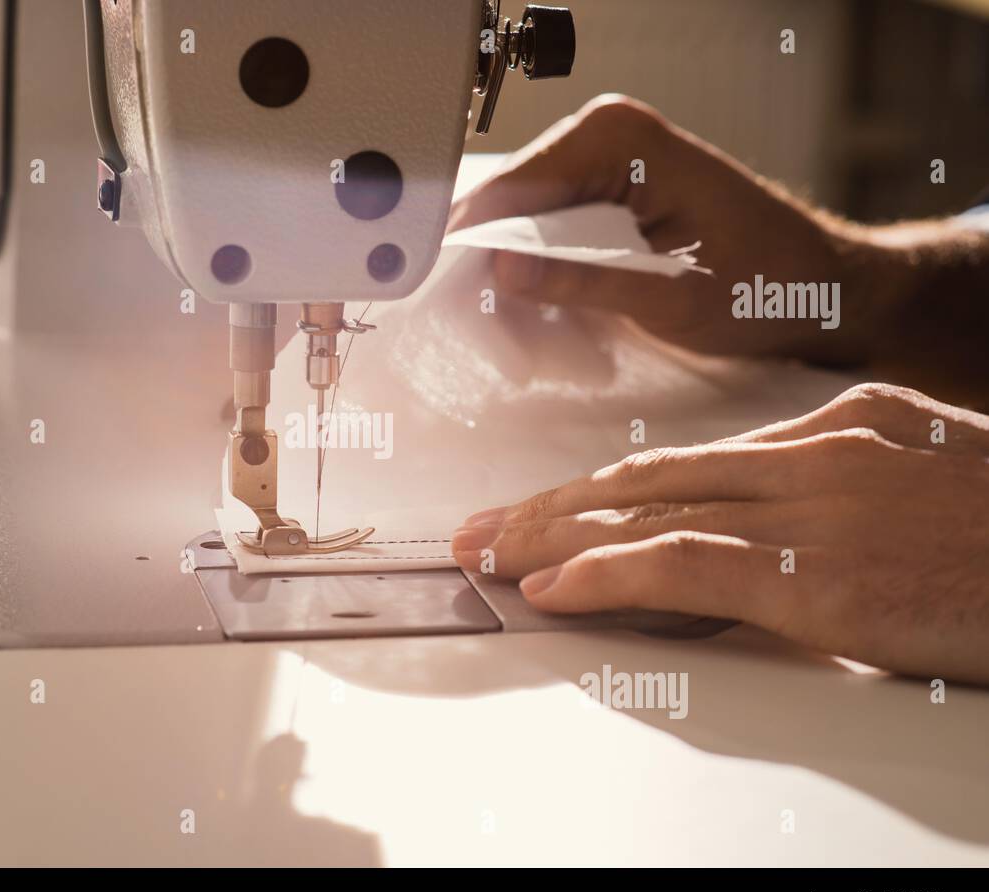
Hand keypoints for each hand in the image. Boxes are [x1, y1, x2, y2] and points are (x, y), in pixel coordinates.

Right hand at [449, 95, 916, 369]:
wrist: (824, 290)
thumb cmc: (774, 285)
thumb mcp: (674, 296)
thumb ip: (586, 278)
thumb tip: (502, 269)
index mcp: (618, 139)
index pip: (508, 190)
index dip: (476, 254)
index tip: (464, 317)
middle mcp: (599, 139)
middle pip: (503, 212)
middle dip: (494, 283)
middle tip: (505, 354)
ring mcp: (596, 169)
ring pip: (515, 234)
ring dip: (515, 297)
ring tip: (532, 355)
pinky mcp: (599, 201)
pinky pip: (541, 245)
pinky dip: (539, 293)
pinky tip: (553, 334)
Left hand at [452, 383, 988, 685]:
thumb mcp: (927, 483)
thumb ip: (844, 489)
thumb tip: (771, 521)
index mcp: (837, 431)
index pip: (687, 461)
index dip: (603, 485)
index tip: (547, 504)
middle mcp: (809, 456)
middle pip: (646, 477)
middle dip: (552, 503)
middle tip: (480, 524)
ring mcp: (810, 511)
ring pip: (645, 511)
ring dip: (550, 535)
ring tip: (484, 554)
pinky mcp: (818, 574)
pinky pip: (682, 564)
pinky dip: (604, 573)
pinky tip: (550, 588)